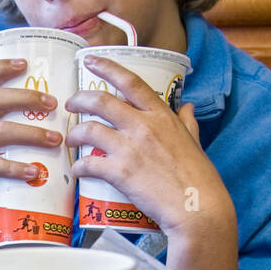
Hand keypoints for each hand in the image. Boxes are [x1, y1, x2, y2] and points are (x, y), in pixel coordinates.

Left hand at [64, 54, 234, 237]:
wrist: (197, 209)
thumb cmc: (199, 178)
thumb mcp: (195, 142)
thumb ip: (188, 122)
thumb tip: (188, 107)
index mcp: (161, 116)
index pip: (131, 81)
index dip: (107, 67)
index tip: (90, 60)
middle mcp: (143, 126)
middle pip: (101, 101)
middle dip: (79, 98)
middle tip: (71, 103)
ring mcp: (130, 148)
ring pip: (89, 130)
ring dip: (74, 133)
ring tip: (70, 140)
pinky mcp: (121, 172)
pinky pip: (89, 163)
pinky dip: (79, 166)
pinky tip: (78, 171)